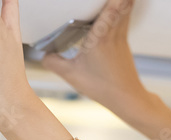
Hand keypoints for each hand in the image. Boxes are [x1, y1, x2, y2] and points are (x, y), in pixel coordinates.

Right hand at [40, 0, 154, 121]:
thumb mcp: (72, 75)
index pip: (111, 11)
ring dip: (123, 0)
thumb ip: (54, 63)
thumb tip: (43, 55)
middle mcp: (113, 35)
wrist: (127, 99)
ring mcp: (121, 38)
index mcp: (100, 39)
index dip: (115, 0)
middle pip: (122, 6)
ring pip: (125, 12)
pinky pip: (125, 20)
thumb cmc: (104, 88)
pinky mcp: (124, 44)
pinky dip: (122, 10)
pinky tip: (120, 7)